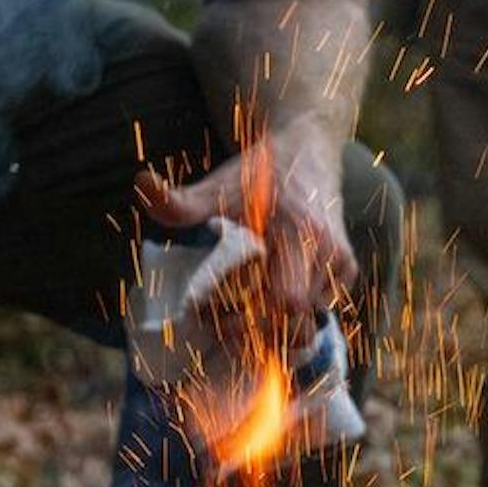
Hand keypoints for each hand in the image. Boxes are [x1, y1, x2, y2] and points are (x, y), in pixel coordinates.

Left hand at [137, 119, 354, 342]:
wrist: (307, 152)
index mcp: (299, 233)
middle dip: (259, 333)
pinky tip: (265, 304)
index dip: (251, 320)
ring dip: (273, 331)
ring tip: (241, 314)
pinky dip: (290, 320)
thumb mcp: (219, 184)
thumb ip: (182, 199)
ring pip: (308, 325)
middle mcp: (327, 254)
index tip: (216, 313)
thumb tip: (142, 185)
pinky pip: (318, 314)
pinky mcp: (345, 274)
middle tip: (223, 322)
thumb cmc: (259, 173)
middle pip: (297, 325)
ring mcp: (341, 266)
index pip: (287, 303)